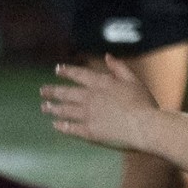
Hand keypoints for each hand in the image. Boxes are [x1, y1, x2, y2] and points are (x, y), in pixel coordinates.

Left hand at [41, 56, 160, 149]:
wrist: (143, 126)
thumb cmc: (143, 103)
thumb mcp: (134, 80)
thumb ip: (119, 68)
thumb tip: (108, 56)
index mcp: (101, 83)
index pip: (79, 74)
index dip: (67, 71)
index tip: (57, 70)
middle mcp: (90, 97)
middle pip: (66, 93)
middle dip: (53, 91)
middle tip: (43, 91)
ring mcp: (87, 115)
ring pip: (65, 110)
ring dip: (53, 108)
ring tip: (44, 107)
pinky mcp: (88, 131)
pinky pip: (71, 128)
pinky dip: (62, 126)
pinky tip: (56, 125)